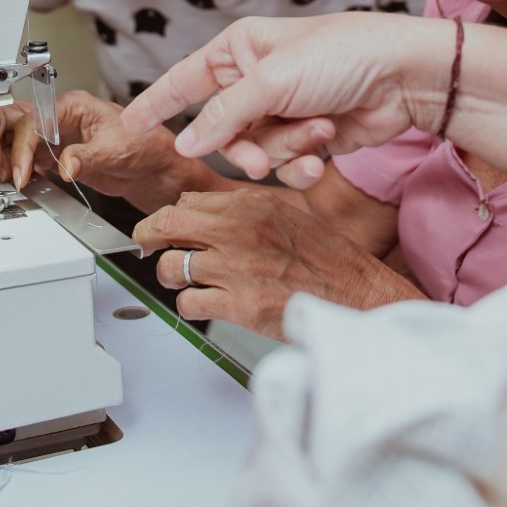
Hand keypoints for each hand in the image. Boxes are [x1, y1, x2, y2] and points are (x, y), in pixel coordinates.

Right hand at [0, 89, 218, 211]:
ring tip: (1, 175)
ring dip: (4, 154)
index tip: (22, 171)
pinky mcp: (56, 156)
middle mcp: (60, 118)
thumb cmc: (147, 147)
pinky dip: (15, 167)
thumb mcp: (118, 151)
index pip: (34, 121)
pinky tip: (16, 180)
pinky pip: (25, 157)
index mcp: (73, 106)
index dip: (23, 147)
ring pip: (14, 137)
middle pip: (14, 120)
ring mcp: (56, 137)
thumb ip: (87, 157)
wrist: (157, 169)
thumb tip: (64, 164)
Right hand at [121, 13, 454, 188]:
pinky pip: (286, 166)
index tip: (128, 124)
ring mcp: (283, 111)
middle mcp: (258, 80)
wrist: (404, 78)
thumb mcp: (273, 80)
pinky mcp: (309, 137)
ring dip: (285, 151)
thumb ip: (223, 115)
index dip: (156, 103)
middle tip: (261, 154)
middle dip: (245, 147)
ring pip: (255, 153)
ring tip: (315, 134)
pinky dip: (303, 165)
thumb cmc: (345, 54)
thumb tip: (187, 143)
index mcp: (240, 51)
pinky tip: (324, 155)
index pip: (184, 80)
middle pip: (222, 131)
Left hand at [132, 188, 423, 338]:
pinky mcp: (238, 304)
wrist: (359, 298)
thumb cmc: (331, 264)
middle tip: (147, 246)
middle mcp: (240, 229)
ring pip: (170, 265)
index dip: (173, 216)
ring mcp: (236, 266)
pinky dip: (191, 307)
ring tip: (183, 283)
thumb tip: (207, 218)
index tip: (167, 227)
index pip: (190, 199)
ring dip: (171, 277)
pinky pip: (189, 303)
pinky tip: (206, 306)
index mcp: (254, 204)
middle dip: (150, 236)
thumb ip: (248, 215)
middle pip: (167, 222)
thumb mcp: (290, 219)